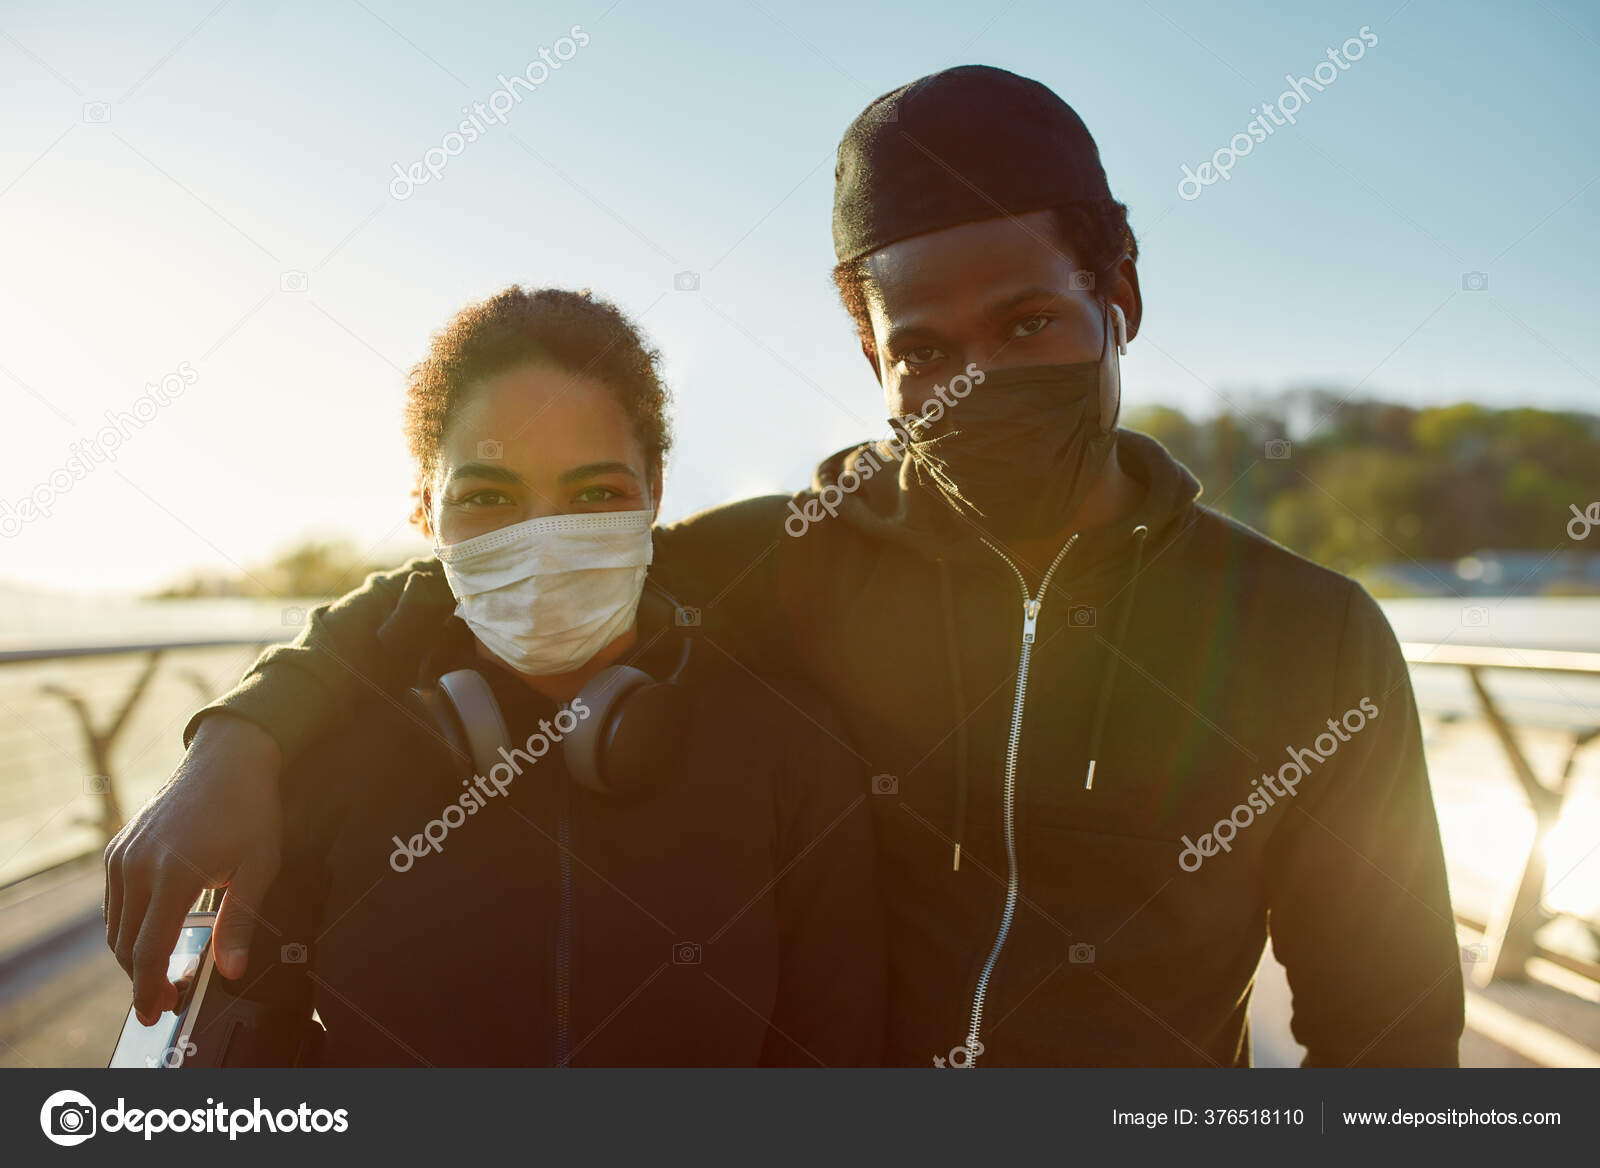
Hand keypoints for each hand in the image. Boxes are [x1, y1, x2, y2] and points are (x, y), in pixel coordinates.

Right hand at [103, 713, 282, 1023]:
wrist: (227, 760)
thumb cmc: (250, 812)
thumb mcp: (260, 867)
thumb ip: (240, 922)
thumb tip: (230, 970)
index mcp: (174, 874)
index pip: (150, 950)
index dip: (149, 989)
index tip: (156, 1012)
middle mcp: (138, 866)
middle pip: (126, 945)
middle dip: (142, 979)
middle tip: (166, 998)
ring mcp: (123, 856)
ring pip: (115, 926)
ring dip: (132, 955)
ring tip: (161, 972)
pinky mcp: (117, 848)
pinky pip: (113, 902)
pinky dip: (126, 926)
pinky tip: (151, 933)